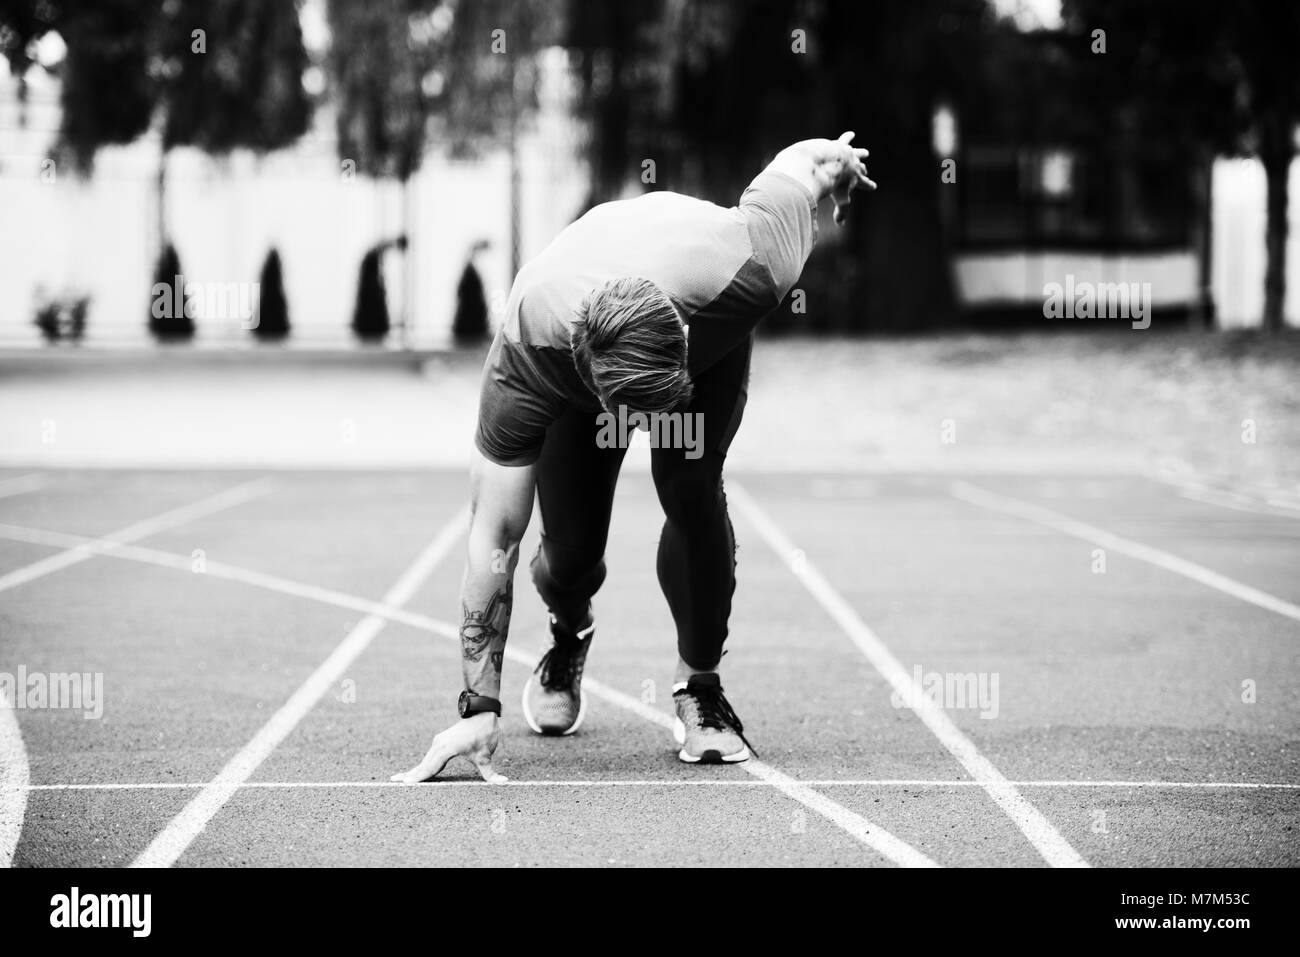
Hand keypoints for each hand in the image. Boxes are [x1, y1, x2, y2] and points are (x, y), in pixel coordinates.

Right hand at [390, 712, 506, 783]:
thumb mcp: (487, 754)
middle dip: (410, 775)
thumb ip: (491, 773)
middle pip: (423, 764)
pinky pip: (428, 757)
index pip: (431, 767)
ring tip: (398, 780)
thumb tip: (504, 783)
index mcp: (448, 748)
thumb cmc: (484, 733)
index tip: (405, 783)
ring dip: (413, 771)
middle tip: (394, 782)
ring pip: (424, 761)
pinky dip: (421, 766)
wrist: (482, 712)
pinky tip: (413, 772)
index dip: (419, 776)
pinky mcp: (440, 742)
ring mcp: (438, 742)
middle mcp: (439, 744)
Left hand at [827, 131, 875, 225]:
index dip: (869, 185)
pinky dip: (848, 138)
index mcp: (856, 178)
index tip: (873, 187)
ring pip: (857, 154)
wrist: (829, 161)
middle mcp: (855, 164)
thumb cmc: (834, 181)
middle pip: (861, 168)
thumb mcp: (840, 199)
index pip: (864, 183)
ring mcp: (848, 154)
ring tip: (865, 153)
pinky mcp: (839, 145)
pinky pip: (845, 140)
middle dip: (863, 170)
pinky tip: (850, 134)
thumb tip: (840, 225)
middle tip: (865, 170)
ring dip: (861, 154)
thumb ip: (842, 212)